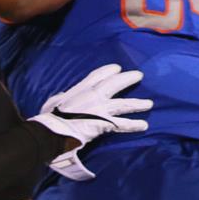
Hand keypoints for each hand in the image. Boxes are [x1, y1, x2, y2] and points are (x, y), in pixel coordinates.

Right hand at [29, 64, 151, 180]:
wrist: (52, 131)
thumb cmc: (49, 119)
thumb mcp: (53, 103)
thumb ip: (61, 99)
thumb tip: (62, 97)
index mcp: (79, 90)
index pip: (96, 76)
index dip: (108, 71)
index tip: (117, 68)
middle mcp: (92, 96)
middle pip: (114, 84)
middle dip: (127, 79)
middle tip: (138, 76)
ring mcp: (99, 109)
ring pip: (123, 103)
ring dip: (137, 103)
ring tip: (149, 103)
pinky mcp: (103, 123)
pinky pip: (122, 124)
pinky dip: (134, 125)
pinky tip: (144, 125)